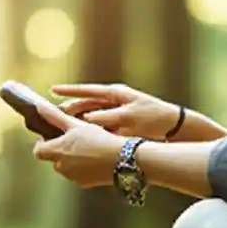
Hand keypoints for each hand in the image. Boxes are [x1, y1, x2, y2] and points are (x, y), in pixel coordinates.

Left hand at [31, 101, 126, 188]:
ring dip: (71, 158)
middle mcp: (61, 167)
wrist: (122, 159)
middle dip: (60, 149)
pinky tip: (95, 157)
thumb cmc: (99, 140)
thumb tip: (39, 107)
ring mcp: (72, 177)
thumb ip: (55, 116)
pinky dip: (82, 166)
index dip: (43, 142)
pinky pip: (77, 174)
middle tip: (74, 138)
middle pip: (52, 158)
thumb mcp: (77, 124)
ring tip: (87, 146)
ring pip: (66, 166)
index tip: (52, 135)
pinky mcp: (84, 183)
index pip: (38, 151)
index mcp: (57, 151)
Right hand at [51, 83, 182, 139]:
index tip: (52, 90)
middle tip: (53, 115)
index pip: (87, 90)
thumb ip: (108, 117)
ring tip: (61, 127)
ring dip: (77, 121)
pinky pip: (98, 127)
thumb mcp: (129, 117)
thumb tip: (87, 119)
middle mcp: (113, 101)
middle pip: (86, 104)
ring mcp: (115, 113)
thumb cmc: (154, 118)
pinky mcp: (118, 126)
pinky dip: (89, 130)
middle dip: (69, 109)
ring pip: (90, 116)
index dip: (69, 90)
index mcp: (115, 93)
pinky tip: (80, 137)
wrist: (173, 128)